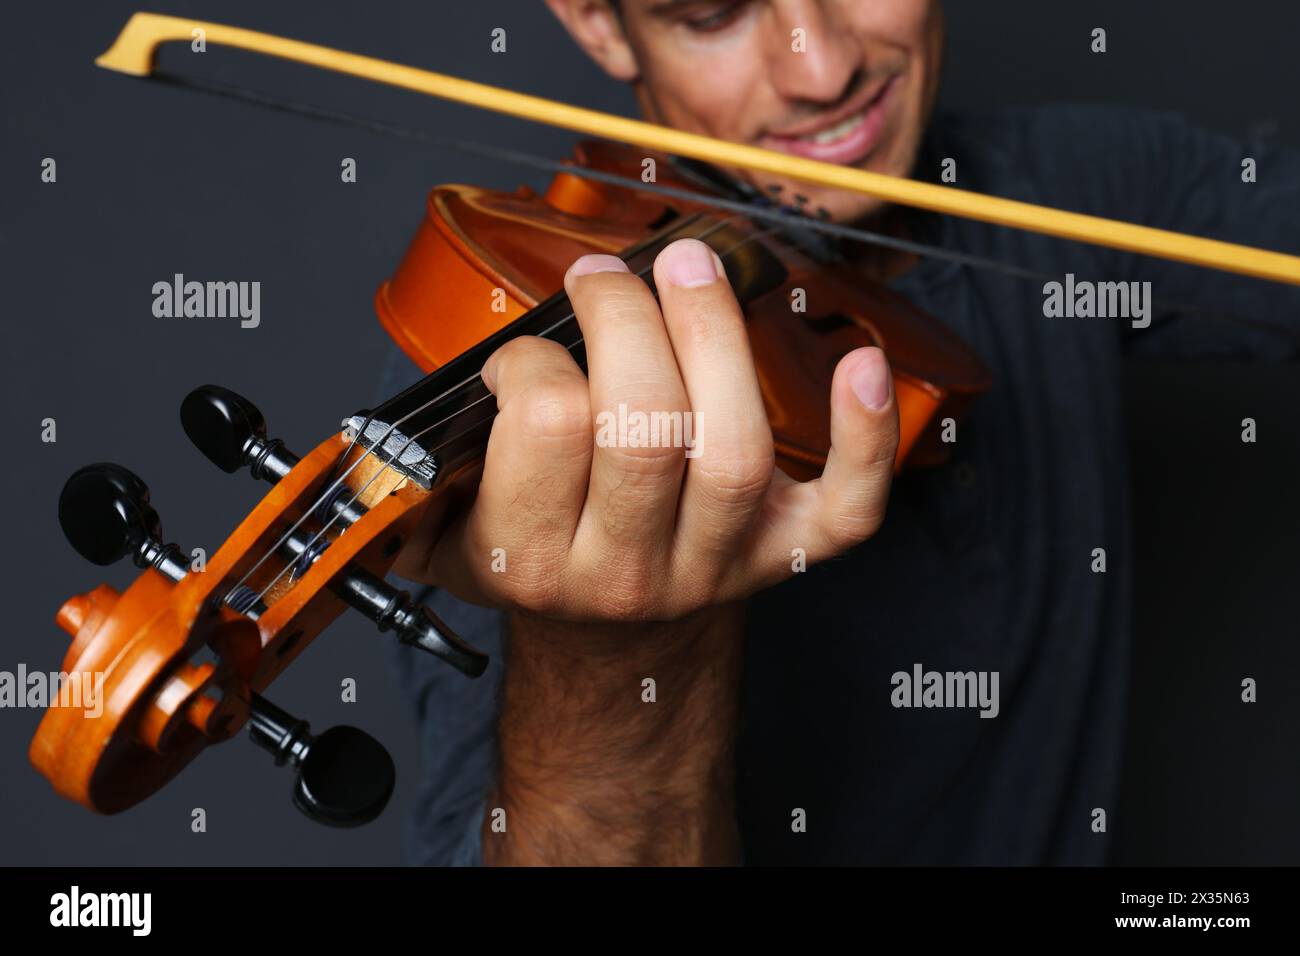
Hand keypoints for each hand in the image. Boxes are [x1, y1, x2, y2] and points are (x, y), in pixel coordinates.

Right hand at [395, 237, 898, 622]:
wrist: (617, 651)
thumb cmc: (544, 563)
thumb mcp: (455, 538)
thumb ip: (426, 481)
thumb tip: (384, 427)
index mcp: (537, 559)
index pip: (543, 428)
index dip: (533, 362)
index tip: (530, 353)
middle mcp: (629, 569)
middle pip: (644, 429)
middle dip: (627, 324)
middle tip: (608, 279)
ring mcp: (717, 563)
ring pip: (731, 447)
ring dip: (715, 336)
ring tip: (688, 267)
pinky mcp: (787, 554)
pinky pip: (847, 507)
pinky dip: (862, 437)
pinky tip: (855, 365)